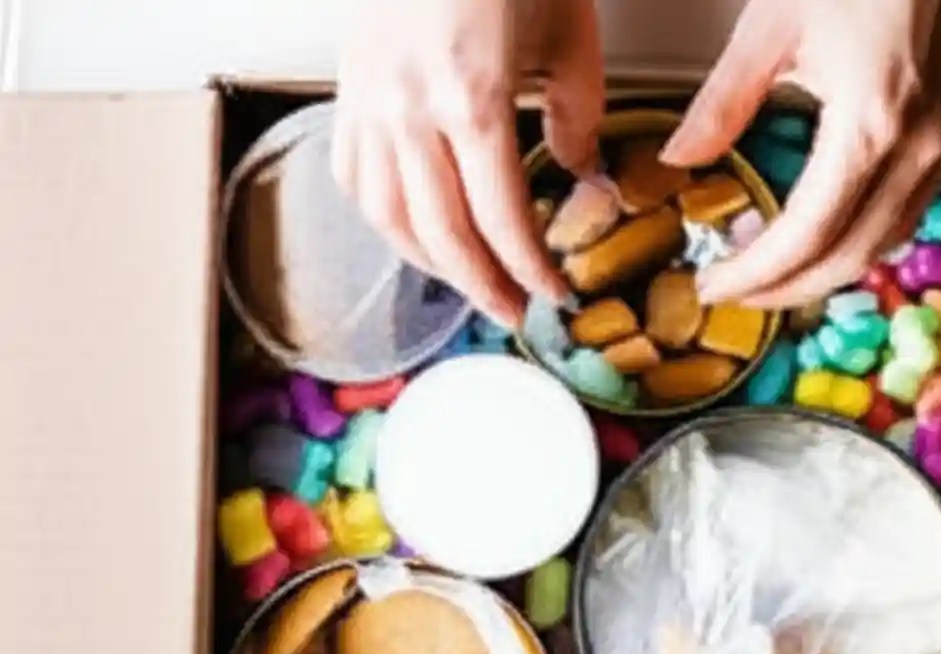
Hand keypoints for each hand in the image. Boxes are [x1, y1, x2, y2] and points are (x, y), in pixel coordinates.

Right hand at [332, 0, 603, 326]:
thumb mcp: (569, 43)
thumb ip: (575, 120)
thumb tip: (579, 175)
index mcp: (469, 97)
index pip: (497, 219)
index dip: (527, 270)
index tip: (551, 294)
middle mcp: (407, 108)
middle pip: (439, 232)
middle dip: (482, 284)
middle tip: (513, 310)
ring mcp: (369, 100)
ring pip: (386, 215)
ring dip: (430, 262)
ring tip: (467, 280)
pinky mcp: (348, 90)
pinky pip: (351, 175)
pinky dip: (383, 217)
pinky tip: (411, 229)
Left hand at [661, 0, 940, 307]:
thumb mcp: (772, 25)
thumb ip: (723, 102)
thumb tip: (683, 154)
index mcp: (871, 124)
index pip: (806, 236)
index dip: (755, 274)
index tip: (716, 286)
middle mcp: (917, 144)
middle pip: (849, 257)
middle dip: (786, 289)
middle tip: (736, 293)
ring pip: (884, 243)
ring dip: (826, 270)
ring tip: (772, 271)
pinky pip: (907, 211)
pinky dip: (861, 238)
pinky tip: (825, 232)